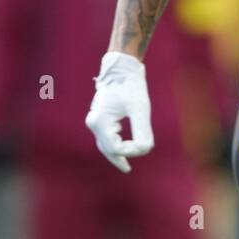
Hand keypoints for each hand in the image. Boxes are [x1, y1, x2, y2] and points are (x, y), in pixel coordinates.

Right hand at [85, 52, 152, 171]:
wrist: (121, 68)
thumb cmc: (131, 87)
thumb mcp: (140, 109)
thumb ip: (143, 131)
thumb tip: (143, 150)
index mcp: (101, 122)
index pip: (115, 148)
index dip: (131, 151)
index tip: (145, 145)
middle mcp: (94, 123)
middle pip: (107, 149)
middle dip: (120, 157)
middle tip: (128, 170)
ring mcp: (94, 120)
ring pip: (104, 144)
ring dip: (116, 153)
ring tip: (125, 166)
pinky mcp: (99, 118)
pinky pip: (105, 137)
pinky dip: (113, 145)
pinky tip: (122, 149)